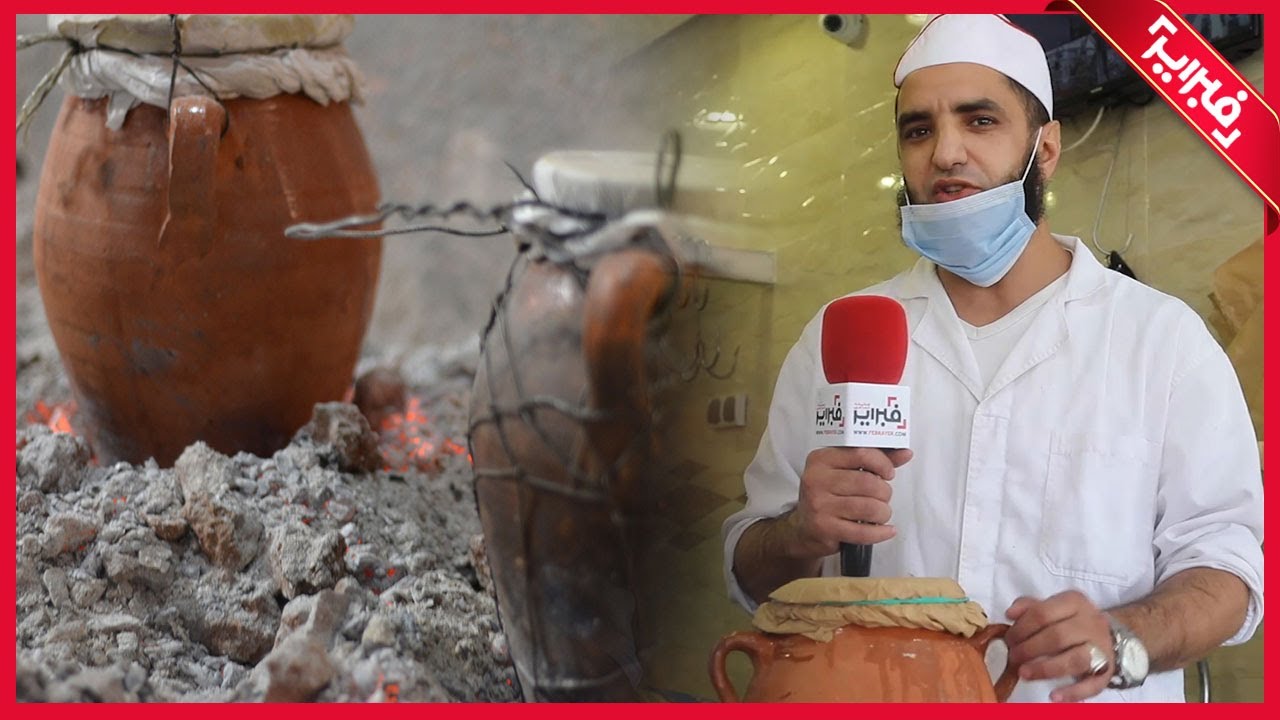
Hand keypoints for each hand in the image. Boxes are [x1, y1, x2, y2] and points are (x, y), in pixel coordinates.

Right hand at [784, 446, 912, 557]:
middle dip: (884, 492)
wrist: (803, 528)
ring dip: (883, 512)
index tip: (888, 473)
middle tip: (882, 497)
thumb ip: (873, 461)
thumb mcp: (844, 472)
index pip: (860, 454)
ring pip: (869, 507)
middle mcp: (816, 480)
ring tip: (880, 513)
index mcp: (821, 459)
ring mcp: (819, 505)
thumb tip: (905, 453)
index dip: (882, 463)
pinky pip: (863, 532)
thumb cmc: (828, 496)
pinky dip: (881, 532)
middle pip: (868, 483)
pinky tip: (886, 530)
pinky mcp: (825, 528)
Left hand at [1005, 591, 1114, 701]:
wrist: (1108, 636)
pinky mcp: (1107, 673)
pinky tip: (1053, 697)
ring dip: (1045, 669)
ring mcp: (1102, 648)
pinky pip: (1092, 685)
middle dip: (1029, 649)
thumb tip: (1010, 614)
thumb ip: (1029, 607)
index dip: (1021, 628)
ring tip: (1024, 673)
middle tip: (1013, 657)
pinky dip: (1072, 693)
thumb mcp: (1052, 607)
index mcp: (1075, 602)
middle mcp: (1091, 623)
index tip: (1008, 640)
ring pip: (1075, 659)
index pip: (1042, 613)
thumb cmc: (1070, 621)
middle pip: (1057, 636)